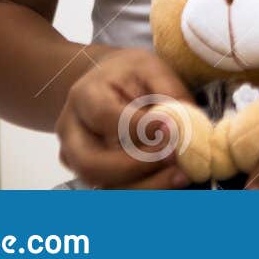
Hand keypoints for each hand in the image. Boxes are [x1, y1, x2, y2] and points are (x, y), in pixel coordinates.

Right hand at [56, 46, 193, 188]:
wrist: (106, 81)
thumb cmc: (131, 74)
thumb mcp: (152, 68)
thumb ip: (168, 93)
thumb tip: (187, 124)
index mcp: (84, 95)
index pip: (106, 118)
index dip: (140, 128)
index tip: (172, 128)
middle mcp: (70, 131)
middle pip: (92, 164)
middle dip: (137, 167)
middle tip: (174, 158)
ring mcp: (73, 156)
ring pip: (101, 185)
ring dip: (144, 186)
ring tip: (180, 176)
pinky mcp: (86, 173)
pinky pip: (112, 190)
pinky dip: (143, 190)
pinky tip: (170, 180)